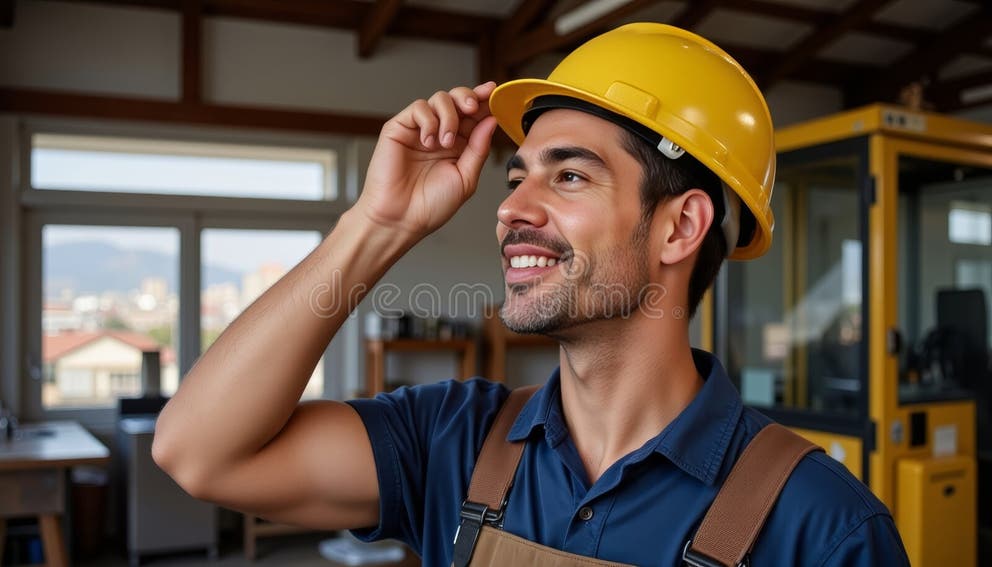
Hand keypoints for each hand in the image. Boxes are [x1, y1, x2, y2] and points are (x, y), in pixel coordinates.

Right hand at [355, 82, 498, 240]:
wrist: (401, 218)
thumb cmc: (431, 206)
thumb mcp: (466, 178)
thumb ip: (479, 148)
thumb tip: (491, 120)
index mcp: (459, 146)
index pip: (474, 116)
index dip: (484, 101)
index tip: (493, 91)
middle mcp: (440, 134)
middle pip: (457, 99)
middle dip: (468, 97)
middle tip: (472, 109)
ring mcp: (420, 130)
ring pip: (439, 99)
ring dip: (449, 116)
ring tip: (446, 142)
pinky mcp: (399, 128)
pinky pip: (418, 108)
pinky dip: (428, 120)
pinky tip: (428, 142)